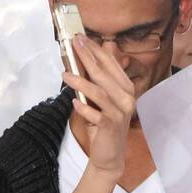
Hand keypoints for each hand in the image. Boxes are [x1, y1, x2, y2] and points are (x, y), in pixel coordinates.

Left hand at [61, 35, 136, 176]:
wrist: (109, 155)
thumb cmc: (102, 124)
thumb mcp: (99, 100)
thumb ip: (95, 81)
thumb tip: (80, 59)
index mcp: (125, 87)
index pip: (110, 63)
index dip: (95, 49)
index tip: (80, 37)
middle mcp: (126, 97)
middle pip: (104, 73)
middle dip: (87, 57)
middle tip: (73, 43)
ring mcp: (120, 112)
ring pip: (99, 92)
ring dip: (80, 82)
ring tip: (65, 74)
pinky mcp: (111, 126)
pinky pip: (96, 114)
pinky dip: (84, 108)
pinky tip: (73, 102)